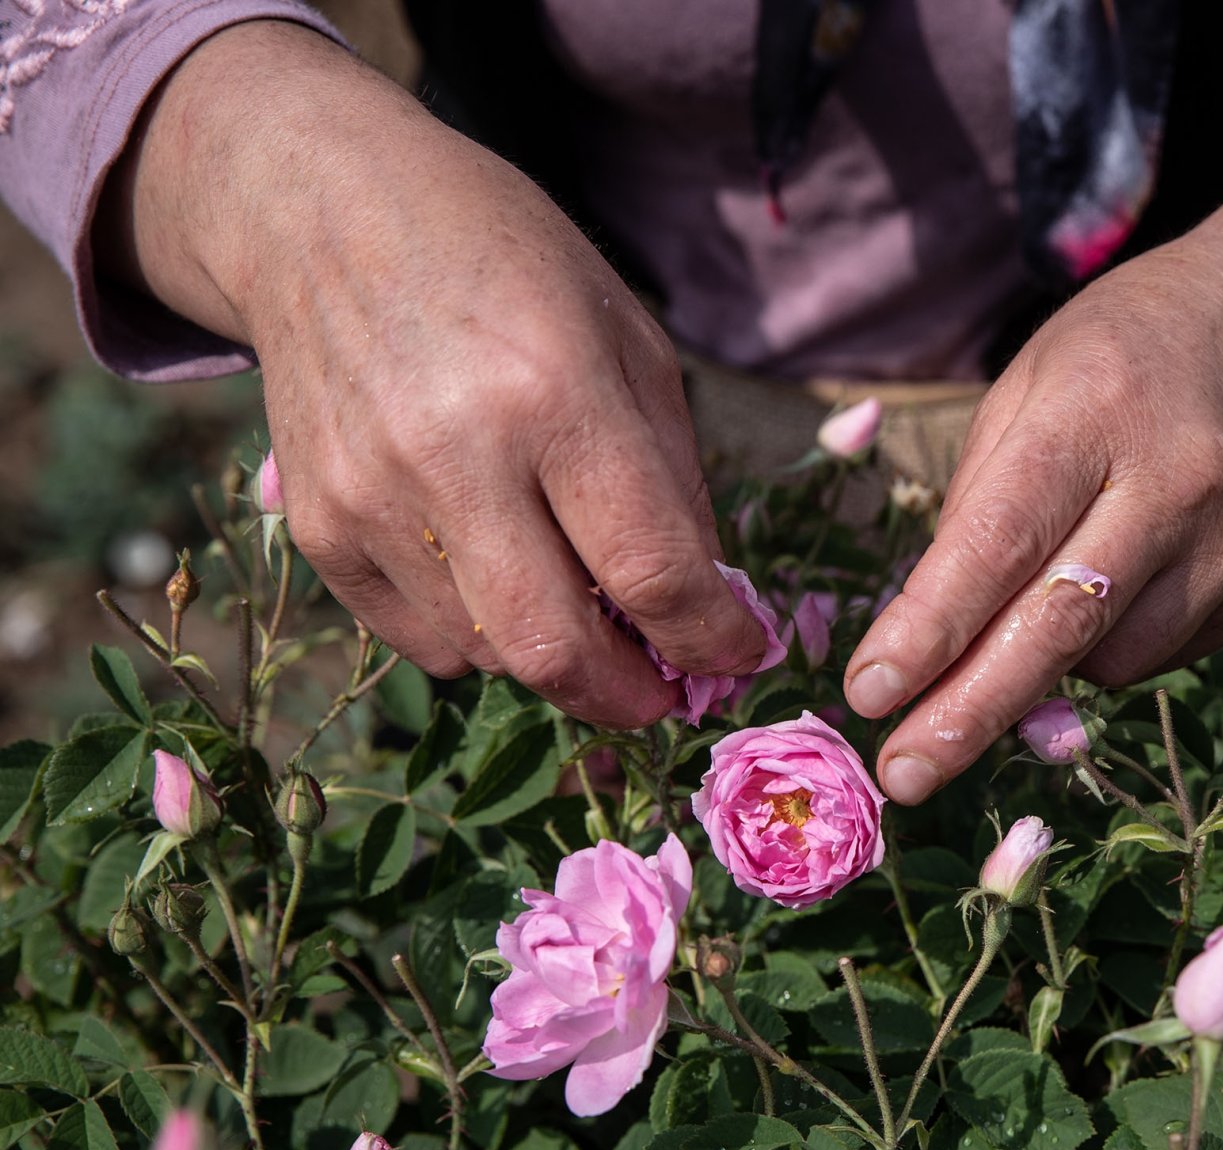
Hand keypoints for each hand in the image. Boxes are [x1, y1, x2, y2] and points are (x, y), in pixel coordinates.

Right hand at [100, 22, 769, 726]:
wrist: (325, 213)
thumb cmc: (504, 263)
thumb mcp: (628, 337)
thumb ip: (673, 476)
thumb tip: (704, 602)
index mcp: (556, 392)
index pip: (652, 570)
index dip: (712, 638)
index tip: (740, 655)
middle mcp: (455, 454)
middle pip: (556, 649)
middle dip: (629, 697)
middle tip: (661, 688)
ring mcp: (370, 497)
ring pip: (487, 655)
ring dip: (553, 658)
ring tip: (578, 604)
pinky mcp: (316, 526)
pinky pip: (418, 640)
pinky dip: (477, 636)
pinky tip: (496, 572)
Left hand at [844, 130, 1222, 801]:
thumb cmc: (1126, 350)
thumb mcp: (1030, 381)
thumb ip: (980, 499)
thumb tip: (933, 635)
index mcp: (1092, 408)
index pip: (999, 540)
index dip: (930, 628)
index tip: (868, 693)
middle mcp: (1176, 477)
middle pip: (1059, 623)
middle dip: (971, 711)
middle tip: (904, 775)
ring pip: (1113, 659)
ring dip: (1046, 667)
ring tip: (1035, 606)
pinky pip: (1164, 654)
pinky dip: (1115, 645)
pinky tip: (1121, 581)